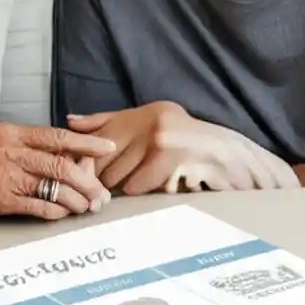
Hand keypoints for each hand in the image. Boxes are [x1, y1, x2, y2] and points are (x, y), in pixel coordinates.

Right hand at [0, 123, 116, 220]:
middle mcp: (10, 150)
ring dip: (76, 199)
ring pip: (53, 185)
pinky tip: (63, 214)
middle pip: (61, 162)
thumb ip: (20, 144)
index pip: (57, 135)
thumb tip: (54, 151)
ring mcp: (5, 175)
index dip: (86, 142)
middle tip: (102, 192)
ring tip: (88, 206)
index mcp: (10, 131)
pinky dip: (54, 211)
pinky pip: (36, 205)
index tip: (107, 147)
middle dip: (87, 179)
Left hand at [67, 102, 298, 194]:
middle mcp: (151, 120)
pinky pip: (136, 186)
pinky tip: (157, 187)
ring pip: (118, 175)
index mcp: (144, 113)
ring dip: (122, 188)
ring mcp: (161, 138)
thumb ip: (110, 123)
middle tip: (99, 192)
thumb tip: (72, 121)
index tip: (78, 174)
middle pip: (104, 156)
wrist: (232, 164)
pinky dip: (142, 192)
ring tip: (140, 185)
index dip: (86, 157)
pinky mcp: (168, 158)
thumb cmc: (190, 151)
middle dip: (100, 178)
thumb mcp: (152, 128)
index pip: (100, 134)